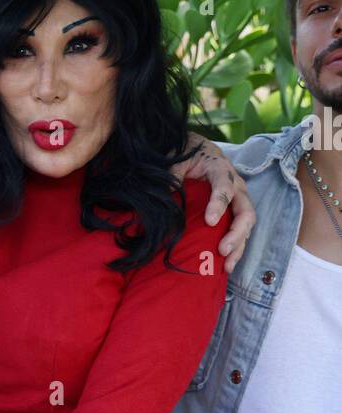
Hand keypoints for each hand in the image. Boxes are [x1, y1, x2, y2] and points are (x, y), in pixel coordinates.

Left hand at [175, 134, 255, 273]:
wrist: (195, 147)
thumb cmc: (185, 153)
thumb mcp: (176, 159)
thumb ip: (172, 174)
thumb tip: (165, 197)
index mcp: (220, 168)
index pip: (224, 186)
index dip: (218, 204)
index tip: (209, 221)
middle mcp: (235, 184)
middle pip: (245, 210)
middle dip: (236, 233)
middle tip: (222, 250)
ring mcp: (237, 199)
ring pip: (246, 224)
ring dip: (239, 246)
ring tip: (227, 266)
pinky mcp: (234, 211)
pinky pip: (240, 230)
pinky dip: (235, 248)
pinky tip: (225, 265)